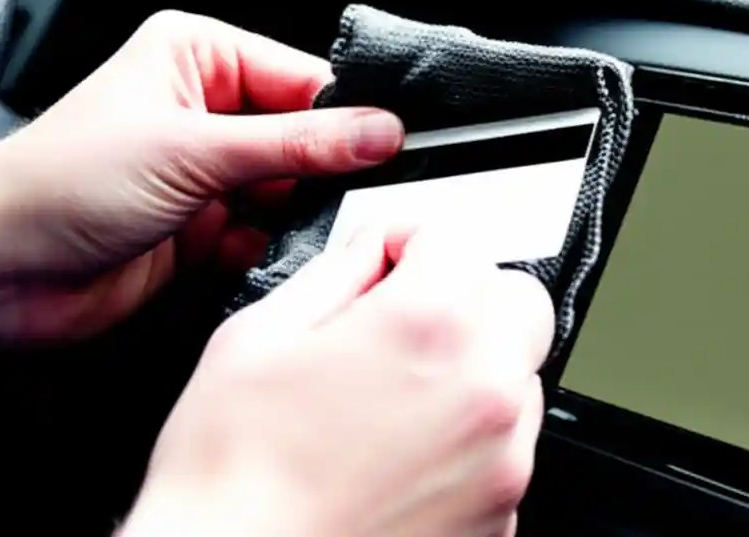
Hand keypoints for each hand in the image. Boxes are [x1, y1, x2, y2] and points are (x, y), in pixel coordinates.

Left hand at [0, 11, 402, 369]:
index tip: (392, 146)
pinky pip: (266, 236)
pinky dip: (268, 250)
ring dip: (295, 215)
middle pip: (304, 138)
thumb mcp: (194, 150)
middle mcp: (204, 109)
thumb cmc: (60, 182)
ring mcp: (205, 172)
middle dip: (321, 172)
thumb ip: (297, 144)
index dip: (348, 115)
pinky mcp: (203, 228)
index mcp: (198, 56)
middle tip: (346, 195)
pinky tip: (250, 254)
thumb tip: (379, 131)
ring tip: (289, 228)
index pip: (304, 79)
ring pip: (289, 192)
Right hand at [119, 228, 553, 536]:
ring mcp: (502, 461)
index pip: (457, 238)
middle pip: (516, 302)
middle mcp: (484, 391)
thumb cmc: (232, 477)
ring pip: (517, 378)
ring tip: (390, 403)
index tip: (386, 264)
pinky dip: (468, 439)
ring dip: (471, 371)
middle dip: (465, 298)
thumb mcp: (257, 337)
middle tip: (405, 323)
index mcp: (429, 327)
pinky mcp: (501, 516)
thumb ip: (335, 272)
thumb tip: (370, 250)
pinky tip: (399, 454)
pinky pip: (505, 449)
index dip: (410, 244)